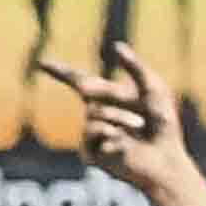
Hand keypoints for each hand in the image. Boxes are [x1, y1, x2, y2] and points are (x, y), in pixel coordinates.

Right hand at [41, 36, 205, 204]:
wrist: (164, 160)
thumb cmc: (163, 125)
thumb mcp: (153, 88)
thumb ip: (136, 67)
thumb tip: (115, 46)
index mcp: (107, 97)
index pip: (77, 80)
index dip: (59, 71)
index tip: (41, 62)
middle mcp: (96, 113)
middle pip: (86, 88)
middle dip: (111, 91)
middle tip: (135, 106)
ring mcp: (92, 133)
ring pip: (93, 112)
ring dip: (120, 116)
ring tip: (139, 125)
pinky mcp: (92, 153)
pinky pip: (93, 132)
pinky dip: (113, 134)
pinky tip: (126, 143)